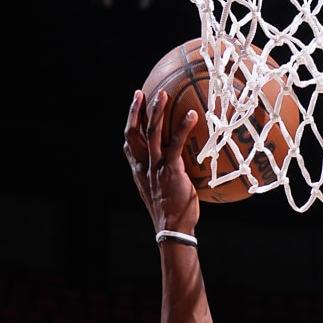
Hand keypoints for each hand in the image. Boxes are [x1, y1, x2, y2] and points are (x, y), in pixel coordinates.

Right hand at [123, 88, 199, 236]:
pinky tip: (192, 114)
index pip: (129, 145)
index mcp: (139, 173)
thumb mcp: (160, 195)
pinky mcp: (170, 169)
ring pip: (152, 133)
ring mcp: (156, 166)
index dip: (130, 125)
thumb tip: (176, 173)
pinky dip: (183, 127)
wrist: (172, 229)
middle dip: (136, 111)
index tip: (133, 111)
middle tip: (141, 93)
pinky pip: (176, 142)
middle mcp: (144, 167)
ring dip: (156, 111)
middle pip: (135, 133)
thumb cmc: (171, 215)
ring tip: (162, 94)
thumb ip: (162, 180)